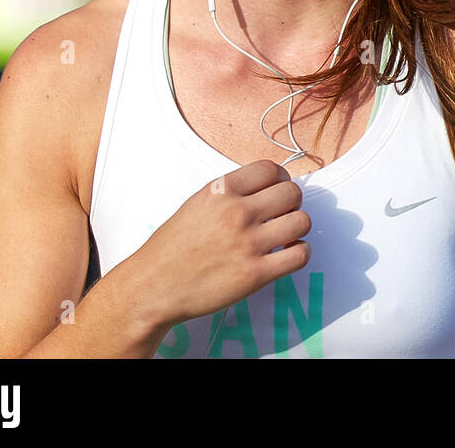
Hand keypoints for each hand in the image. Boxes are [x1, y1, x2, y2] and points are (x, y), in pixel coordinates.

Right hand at [128, 160, 311, 327]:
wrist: (153, 286)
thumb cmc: (172, 247)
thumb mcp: (197, 203)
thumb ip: (231, 192)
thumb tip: (267, 187)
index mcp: (221, 191)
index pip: (271, 169)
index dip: (280, 179)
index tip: (277, 190)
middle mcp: (236, 212)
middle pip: (292, 192)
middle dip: (291, 203)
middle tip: (281, 215)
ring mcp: (248, 243)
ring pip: (302, 221)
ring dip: (297, 227)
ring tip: (284, 235)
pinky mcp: (255, 274)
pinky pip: (300, 254)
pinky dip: (299, 252)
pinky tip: (285, 254)